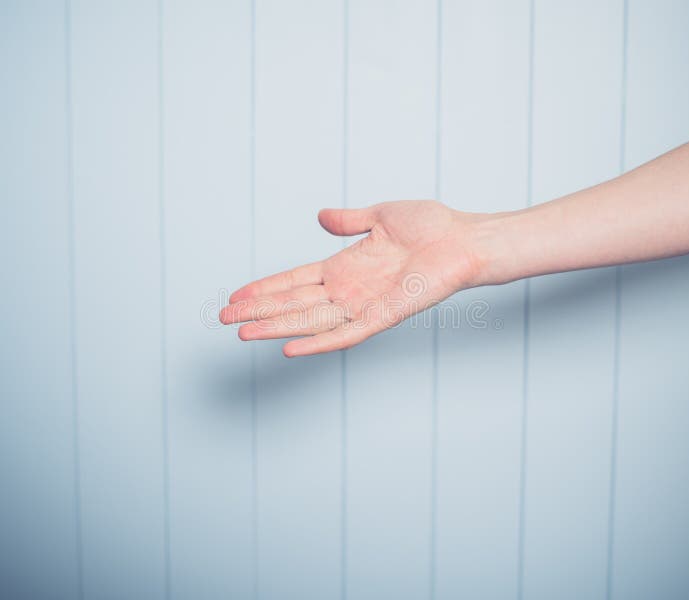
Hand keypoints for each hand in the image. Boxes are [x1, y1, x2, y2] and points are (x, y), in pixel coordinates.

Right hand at [219, 200, 483, 356]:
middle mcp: (349, 289)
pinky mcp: (384, 315)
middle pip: (293, 303)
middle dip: (258, 311)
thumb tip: (320, 217)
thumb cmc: (430, 226)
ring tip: (242, 333)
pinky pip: (346, 334)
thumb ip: (348, 220)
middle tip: (223, 319)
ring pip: (310, 321)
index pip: (294, 280)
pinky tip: (289, 348)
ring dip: (275, 328)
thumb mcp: (380, 215)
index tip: (236, 295)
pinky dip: (317, 343)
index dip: (264, 288)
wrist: (464, 239)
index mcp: (344, 266)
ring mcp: (364, 304)